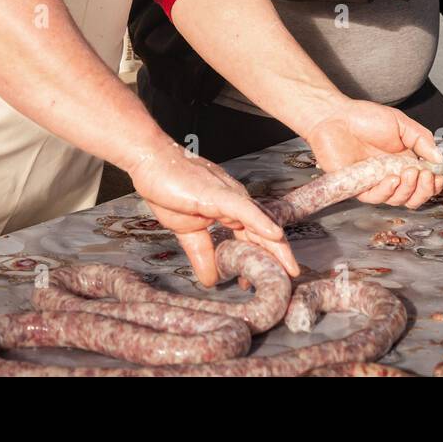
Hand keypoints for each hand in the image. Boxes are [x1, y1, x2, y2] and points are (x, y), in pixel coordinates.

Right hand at [128, 139, 298, 286]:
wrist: (150, 162)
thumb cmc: (168, 188)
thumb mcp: (187, 231)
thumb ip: (201, 253)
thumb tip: (210, 279)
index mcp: (230, 210)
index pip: (255, 237)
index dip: (265, 258)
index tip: (273, 279)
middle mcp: (236, 202)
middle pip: (264, 232)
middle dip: (279, 256)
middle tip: (292, 278)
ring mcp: (229, 196)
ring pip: (259, 222)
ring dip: (276, 246)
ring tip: (289, 267)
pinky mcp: (217, 193)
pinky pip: (244, 209)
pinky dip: (260, 222)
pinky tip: (275, 235)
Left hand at [306, 100, 442, 208]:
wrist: (335, 116)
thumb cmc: (363, 118)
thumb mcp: (401, 123)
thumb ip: (422, 139)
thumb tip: (440, 158)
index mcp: (404, 161)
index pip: (424, 182)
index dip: (433, 184)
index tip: (437, 176)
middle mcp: (391, 174)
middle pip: (413, 196)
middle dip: (423, 189)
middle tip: (424, 175)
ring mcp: (375, 182)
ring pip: (397, 200)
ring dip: (407, 190)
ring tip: (408, 173)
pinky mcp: (358, 187)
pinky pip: (376, 197)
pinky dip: (387, 191)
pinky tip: (391, 179)